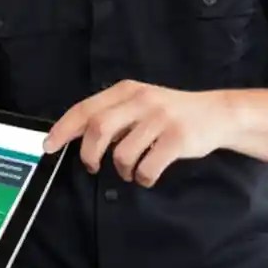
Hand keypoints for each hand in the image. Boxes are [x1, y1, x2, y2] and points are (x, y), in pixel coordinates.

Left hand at [43, 80, 233, 186]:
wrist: (217, 114)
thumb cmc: (171, 112)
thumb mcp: (140, 103)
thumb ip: (112, 114)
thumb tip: (75, 135)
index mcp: (127, 90)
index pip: (86, 108)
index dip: (64, 128)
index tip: (49, 145)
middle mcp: (141, 100)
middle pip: (98, 128)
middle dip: (88, 153)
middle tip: (92, 166)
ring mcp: (160, 119)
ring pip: (122, 153)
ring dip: (121, 169)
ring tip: (130, 170)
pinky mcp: (177, 139)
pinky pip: (147, 167)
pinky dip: (142, 177)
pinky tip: (147, 175)